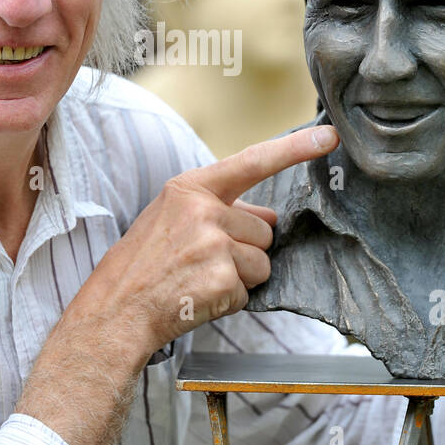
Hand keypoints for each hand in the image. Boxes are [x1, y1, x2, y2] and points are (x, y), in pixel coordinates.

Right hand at [72, 124, 340, 360]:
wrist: (116, 309)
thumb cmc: (143, 263)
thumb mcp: (173, 218)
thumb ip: (221, 209)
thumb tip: (271, 216)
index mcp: (190, 188)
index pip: (253, 161)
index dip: (295, 148)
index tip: (329, 135)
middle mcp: (204, 211)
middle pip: (265, 229)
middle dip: (245, 250)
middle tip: (202, 262)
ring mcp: (214, 245)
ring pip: (262, 263)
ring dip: (240, 277)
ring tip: (199, 279)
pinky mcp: (222, 279)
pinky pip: (248, 291)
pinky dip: (228, 300)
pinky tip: (197, 297)